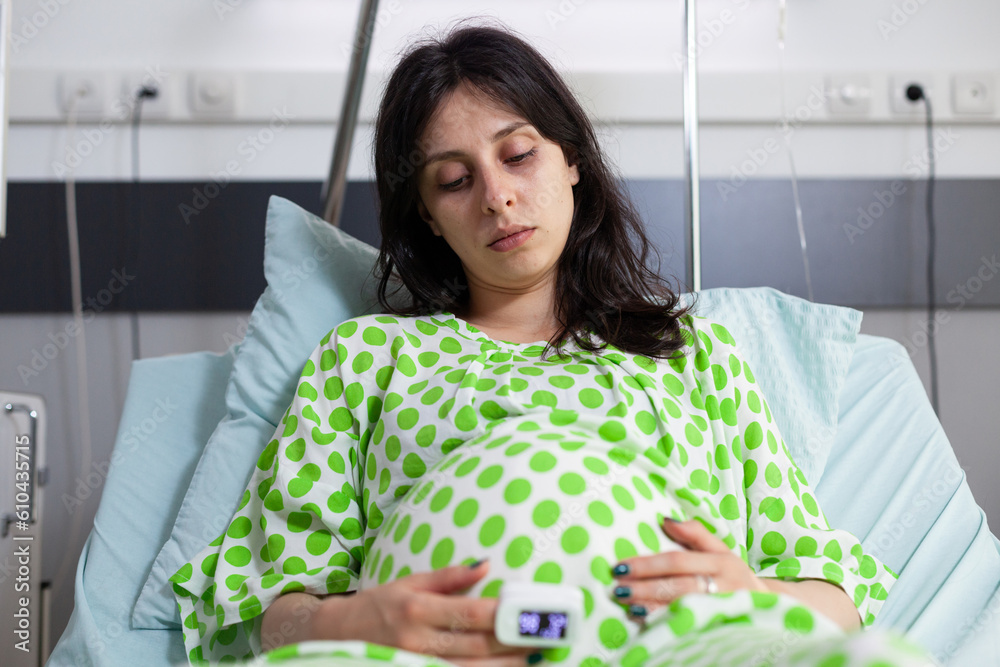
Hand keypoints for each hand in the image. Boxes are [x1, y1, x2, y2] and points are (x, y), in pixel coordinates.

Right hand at [312, 560, 537, 665]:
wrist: (335, 637)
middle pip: (477, 647)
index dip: (504, 616)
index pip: (471, 614)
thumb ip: (449, 577)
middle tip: (545, 638)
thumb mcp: (409, 582)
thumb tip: (486, 566)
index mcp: (417, 610)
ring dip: (506, 666)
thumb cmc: (378, 605)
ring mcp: (416, 665)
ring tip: (533, 658)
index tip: (531, 613)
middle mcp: (417, 642)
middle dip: (514, 644)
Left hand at [610, 518, 766, 617]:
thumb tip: (664, 519)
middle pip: (678, 586)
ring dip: (650, 606)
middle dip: (644, 587)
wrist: (768, 606)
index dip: (647, 564)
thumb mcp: (721, 550)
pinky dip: (664, 623)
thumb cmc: (734, 575)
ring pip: (682, 609)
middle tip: (618, 587)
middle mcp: (724, 586)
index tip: (620, 566)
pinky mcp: (720, 628)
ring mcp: (723, 610)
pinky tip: (644, 619)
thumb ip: (695, 533)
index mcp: (722, 562)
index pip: (678, 561)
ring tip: (626, 602)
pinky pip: (689, 627)